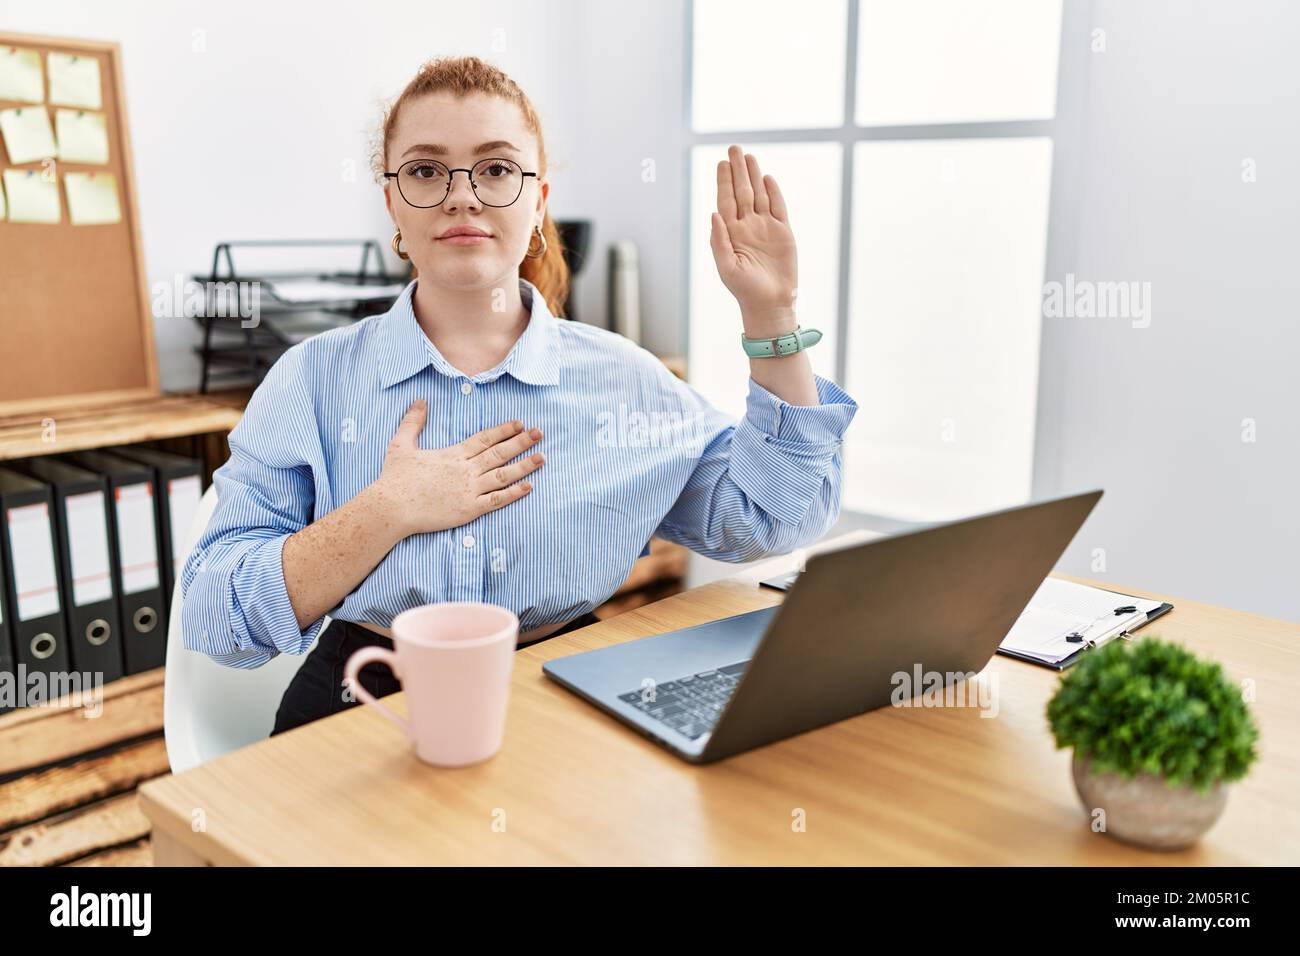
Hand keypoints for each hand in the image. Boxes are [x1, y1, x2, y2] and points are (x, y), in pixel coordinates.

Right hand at [374, 399, 545, 536]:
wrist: (391, 508)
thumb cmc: (395, 478)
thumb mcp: (401, 444)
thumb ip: (413, 422)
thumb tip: (420, 401)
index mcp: (453, 454)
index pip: (485, 439)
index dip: (504, 430)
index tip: (520, 423)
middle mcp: (465, 470)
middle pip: (499, 453)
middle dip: (521, 442)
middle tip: (540, 433)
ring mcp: (469, 490)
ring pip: (503, 475)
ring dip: (524, 466)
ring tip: (542, 457)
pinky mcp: (468, 510)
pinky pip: (496, 500)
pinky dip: (514, 493)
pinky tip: (529, 486)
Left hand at [710, 144, 798, 328]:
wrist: (771, 303)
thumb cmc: (745, 289)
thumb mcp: (727, 267)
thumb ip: (719, 240)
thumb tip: (713, 213)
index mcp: (731, 233)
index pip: (725, 201)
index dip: (724, 181)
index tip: (722, 163)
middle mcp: (747, 226)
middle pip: (742, 192)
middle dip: (738, 170)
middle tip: (734, 148)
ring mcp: (765, 228)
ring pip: (759, 195)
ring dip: (754, 176)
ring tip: (748, 157)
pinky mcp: (783, 232)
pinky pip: (778, 207)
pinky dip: (773, 192)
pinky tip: (767, 178)